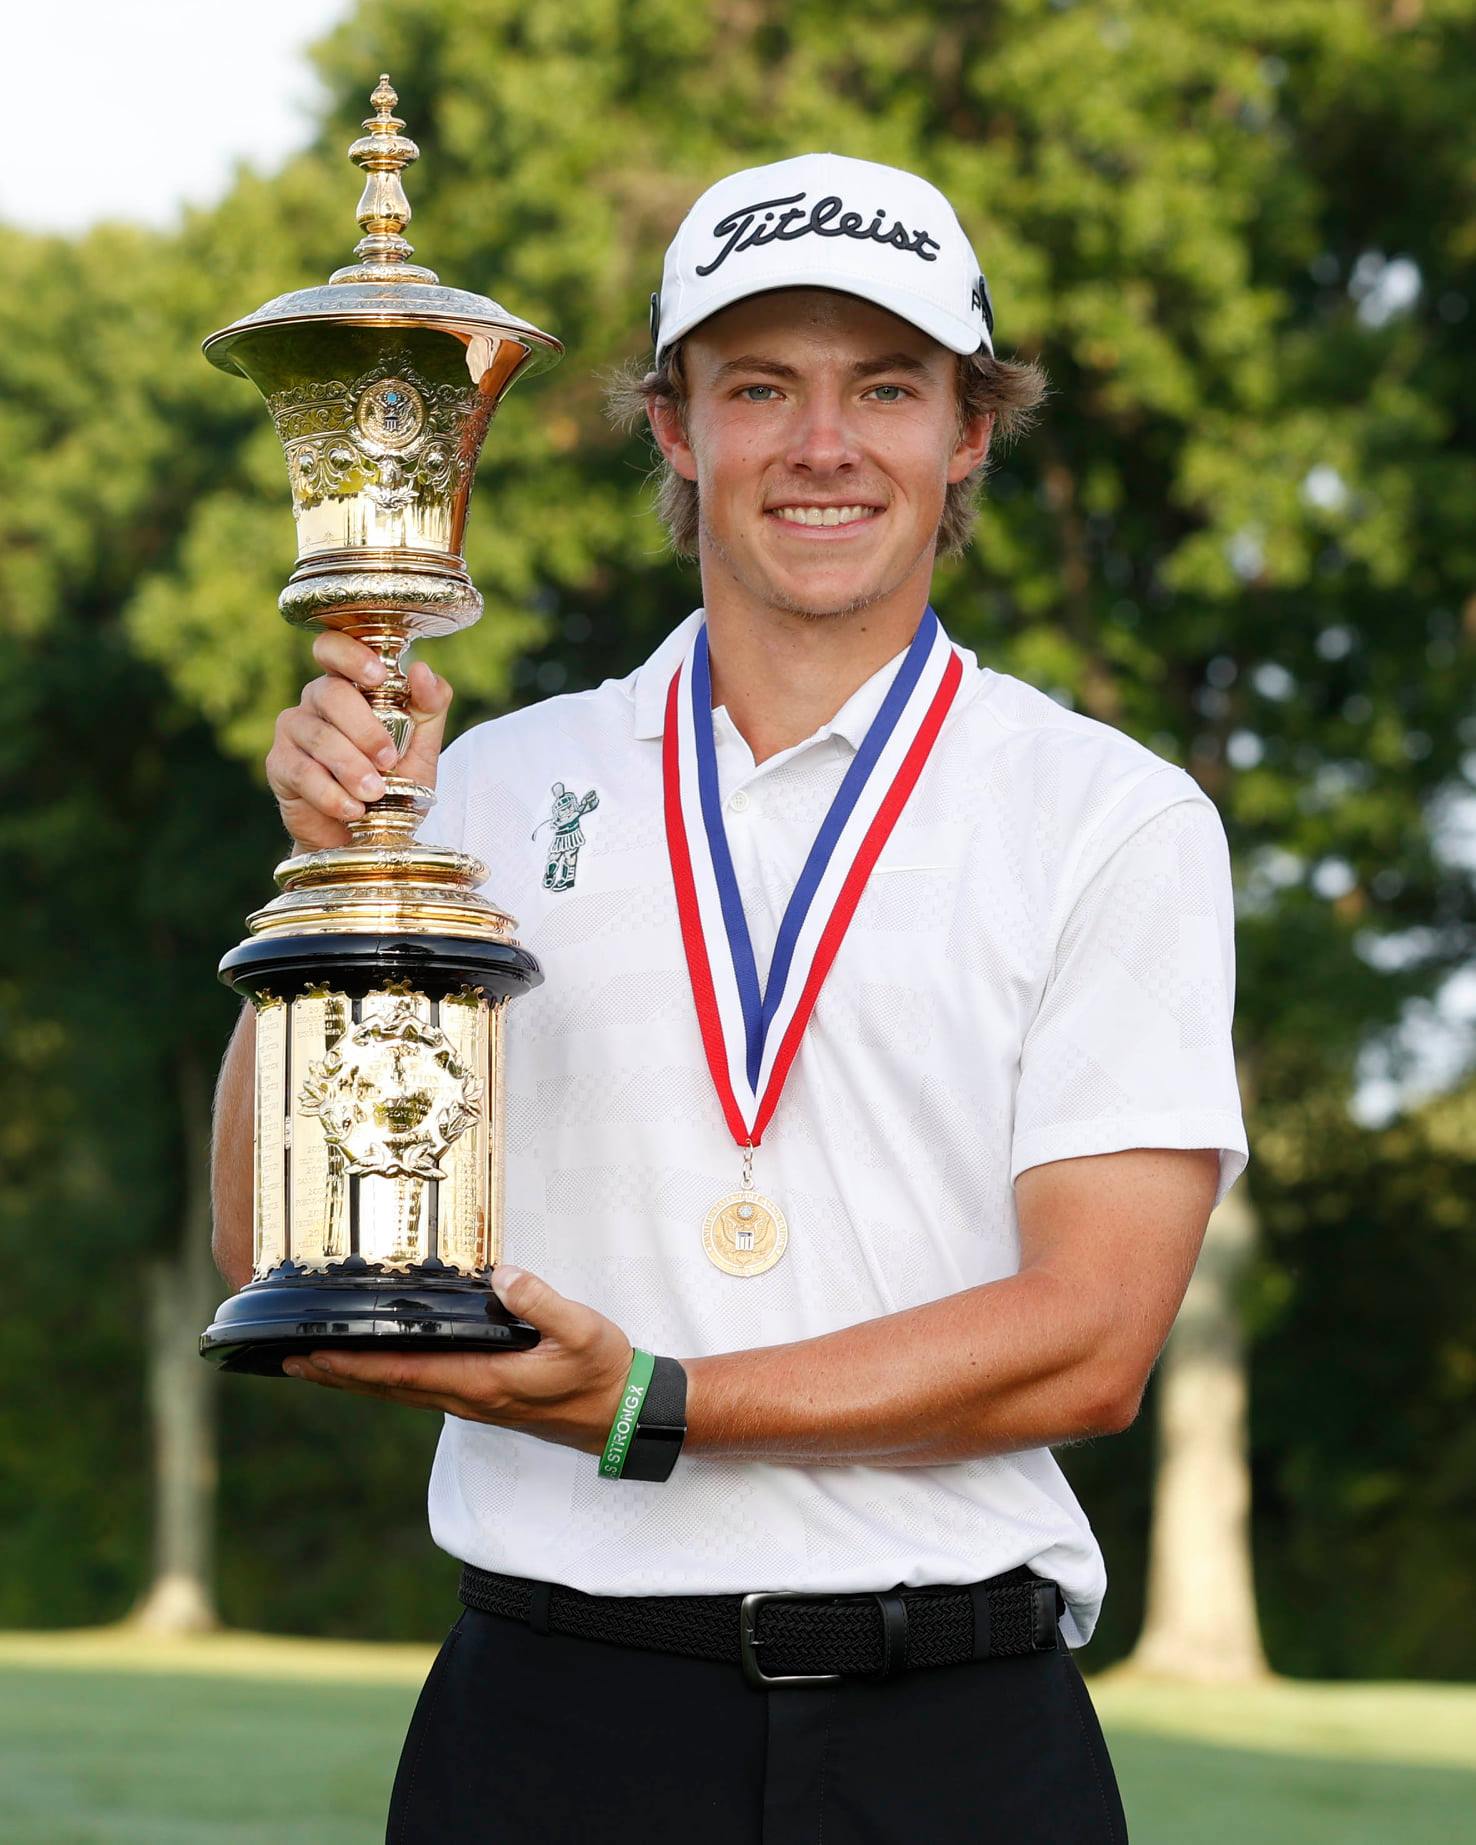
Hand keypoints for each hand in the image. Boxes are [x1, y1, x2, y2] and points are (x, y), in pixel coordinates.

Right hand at [266, 630, 452, 851]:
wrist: (367, 838)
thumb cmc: (394, 786)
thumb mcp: (423, 748)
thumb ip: (429, 708)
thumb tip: (421, 670)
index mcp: (349, 686)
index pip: (333, 648)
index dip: (351, 656)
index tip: (377, 678)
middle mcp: (316, 701)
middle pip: (331, 693)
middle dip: (365, 729)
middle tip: (388, 761)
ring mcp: (294, 731)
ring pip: (318, 735)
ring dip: (351, 767)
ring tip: (374, 793)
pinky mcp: (279, 765)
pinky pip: (302, 772)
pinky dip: (331, 794)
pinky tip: (352, 810)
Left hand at [280, 1267, 635, 1455]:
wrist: (624, 1415)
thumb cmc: (603, 1373)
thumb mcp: (583, 1331)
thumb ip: (542, 1302)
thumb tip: (503, 1275)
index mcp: (483, 1382)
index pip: (402, 1374)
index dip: (352, 1366)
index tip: (311, 1356)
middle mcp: (468, 1398)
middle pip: (387, 1388)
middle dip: (337, 1374)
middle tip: (288, 1361)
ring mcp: (473, 1402)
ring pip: (400, 1392)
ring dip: (356, 1380)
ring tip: (318, 1364)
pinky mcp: (482, 1398)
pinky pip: (419, 1389)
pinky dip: (386, 1380)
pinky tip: (377, 1367)